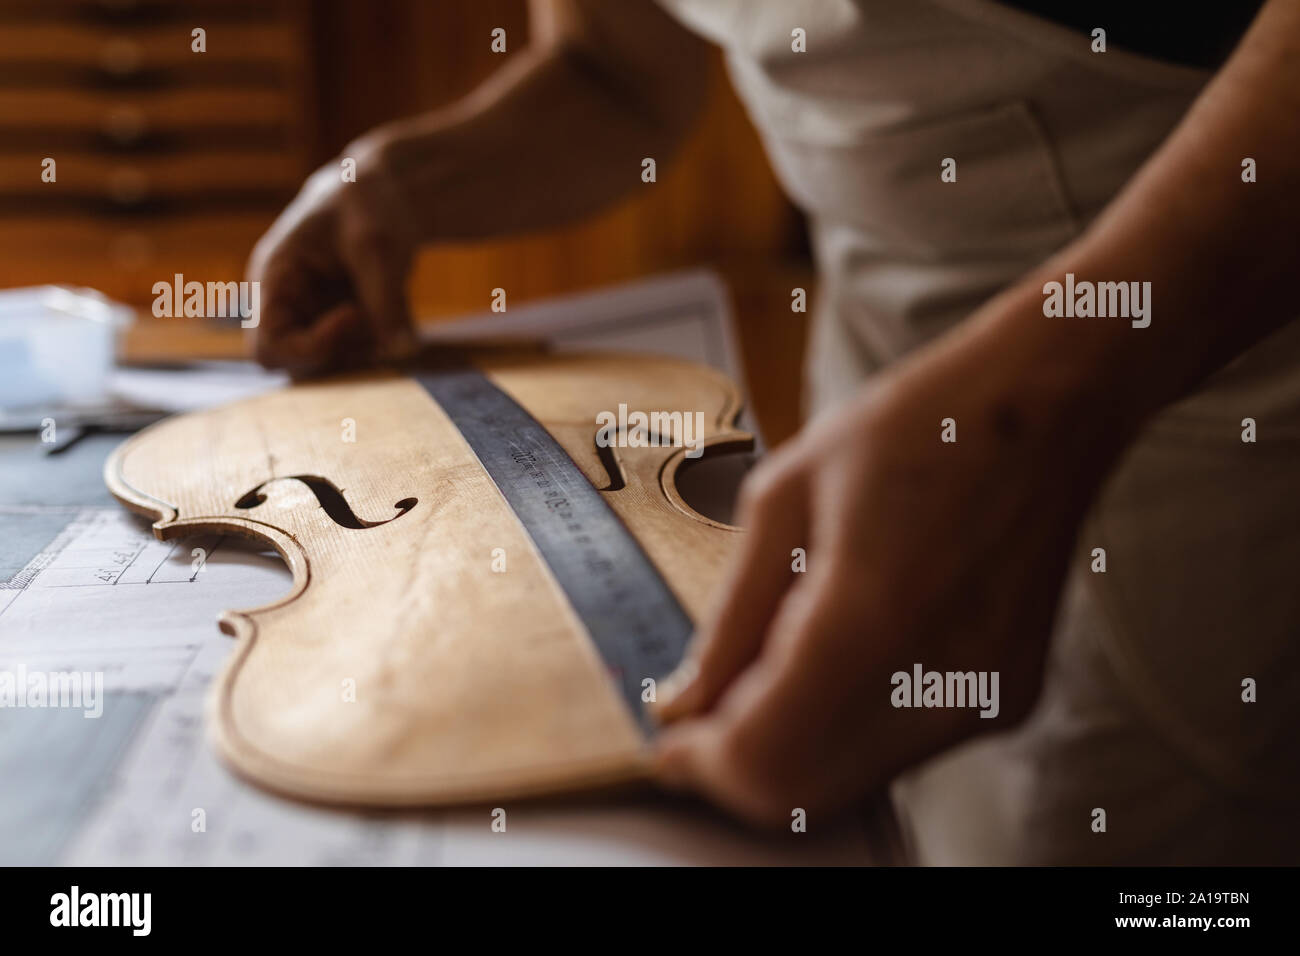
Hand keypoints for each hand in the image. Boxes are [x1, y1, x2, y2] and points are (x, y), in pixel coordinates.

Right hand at [247, 135, 420, 376]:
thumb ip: (385, 299)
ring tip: (391, 293)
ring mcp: (316, 319)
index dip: (310, 348)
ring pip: (341, 363)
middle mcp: (289, 307)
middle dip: (345, 348)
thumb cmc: (368, 204)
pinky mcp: (346, 326)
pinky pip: (367, 352)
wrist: (388, 190)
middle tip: (378, 314)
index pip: (269, 348)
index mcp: (274, 280)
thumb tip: (402, 352)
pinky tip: (397, 299)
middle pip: (302, 365)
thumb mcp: (377, 246)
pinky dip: (388, 335)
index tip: (354, 316)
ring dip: (372, 342)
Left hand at [653, 328, 1119, 825]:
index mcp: (870, 612)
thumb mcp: (785, 497)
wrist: (1041, 406)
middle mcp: (936, 676)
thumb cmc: (914, 426)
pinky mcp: (1006, 698)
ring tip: (765, 671)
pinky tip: (829, 662)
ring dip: (787, 750)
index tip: (669, 738)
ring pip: (847, 783)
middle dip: (734, 765)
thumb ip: (731, 617)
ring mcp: (979, 696)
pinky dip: (842, 732)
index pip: (761, 752)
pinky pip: (897, 753)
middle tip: (702, 716)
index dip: (699, 759)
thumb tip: (685, 701)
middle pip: (801, 791)